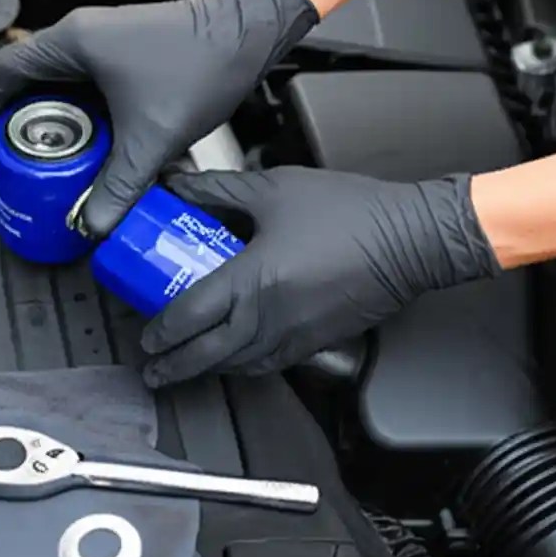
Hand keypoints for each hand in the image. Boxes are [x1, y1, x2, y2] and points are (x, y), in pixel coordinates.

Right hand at [0, 0, 318, 236]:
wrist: (247, 34)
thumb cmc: (201, 65)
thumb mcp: (152, 137)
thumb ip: (119, 186)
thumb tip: (92, 223)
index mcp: (72, 44)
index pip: (3, 73)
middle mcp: (83, 35)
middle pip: (28, 79)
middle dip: (13, 120)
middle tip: (3, 154)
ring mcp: (106, 40)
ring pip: (60, 82)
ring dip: (49, 117)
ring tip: (44, 156)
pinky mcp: (128, 51)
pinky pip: (88, 82)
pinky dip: (80, 112)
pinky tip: (89, 143)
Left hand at [139, 167, 499, 386]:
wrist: (410, 240)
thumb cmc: (352, 214)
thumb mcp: (276, 189)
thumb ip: (220, 190)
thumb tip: (181, 185)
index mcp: (252, 280)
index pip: (190, 316)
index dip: (161, 332)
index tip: (145, 338)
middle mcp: (269, 317)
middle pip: (208, 354)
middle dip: (175, 366)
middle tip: (154, 370)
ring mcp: (295, 335)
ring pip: (239, 365)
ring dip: (208, 370)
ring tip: (188, 369)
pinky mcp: (318, 341)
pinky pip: (270, 364)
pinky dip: (246, 366)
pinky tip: (239, 360)